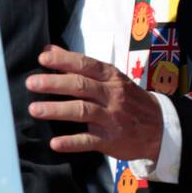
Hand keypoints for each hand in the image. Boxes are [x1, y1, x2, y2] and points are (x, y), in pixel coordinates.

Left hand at [27, 45, 163, 161]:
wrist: (159, 126)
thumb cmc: (128, 98)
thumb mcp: (110, 77)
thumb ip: (80, 65)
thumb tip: (48, 49)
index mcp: (110, 77)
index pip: (85, 65)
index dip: (63, 61)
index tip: (42, 58)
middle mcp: (112, 95)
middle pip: (81, 86)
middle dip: (54, 83)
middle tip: (31, 83)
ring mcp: (112, 118)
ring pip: (82, 111)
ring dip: (57, 110)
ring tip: (34, 110)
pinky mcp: (111, 140)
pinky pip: (89, 141)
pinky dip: (71, 142)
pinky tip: (54, 143)